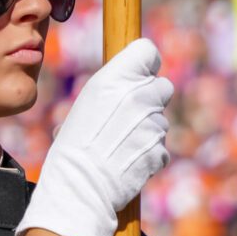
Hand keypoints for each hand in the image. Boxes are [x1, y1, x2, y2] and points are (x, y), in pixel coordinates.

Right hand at [15, 41, 172, 235]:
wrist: (78, 185)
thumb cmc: (73, 146)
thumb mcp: (84, 106)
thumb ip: (112, 92)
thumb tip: (123, 90)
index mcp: (113, 79)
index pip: (147, 51)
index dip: (145, 64)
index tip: (139, 76)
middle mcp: (137, 96)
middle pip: (163, 86)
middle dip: (151, 100)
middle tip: (130, 118)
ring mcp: (152, 123)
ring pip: (162, 120)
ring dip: (149, 131)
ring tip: (123, 145)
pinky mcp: (159, 149)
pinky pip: (162, 147)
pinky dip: (150, 155)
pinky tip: (129, 161)